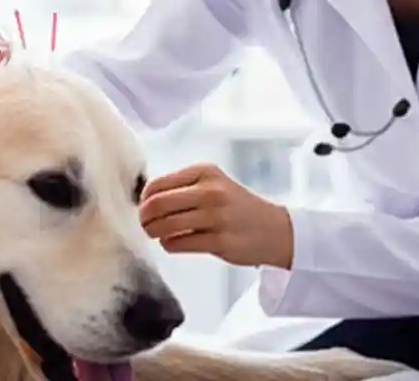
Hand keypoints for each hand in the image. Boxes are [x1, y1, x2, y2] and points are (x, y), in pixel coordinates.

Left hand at [138, 163, 293, 268]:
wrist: (275, 229)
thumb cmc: (236, 207)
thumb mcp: (213, 184)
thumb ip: (182, 187)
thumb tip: (144, 200)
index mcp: (205, 172)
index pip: (157, 184)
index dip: (144, 199)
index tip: (145, 208)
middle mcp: (210, 191)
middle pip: (157, 204)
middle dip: (144, 218)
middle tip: (145, 225)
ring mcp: (216, 217)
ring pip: (165, 226)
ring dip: (154, 232)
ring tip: (156, 235)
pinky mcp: (220, 241)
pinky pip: (178, 244)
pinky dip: (169, 245)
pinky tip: (174, 242)